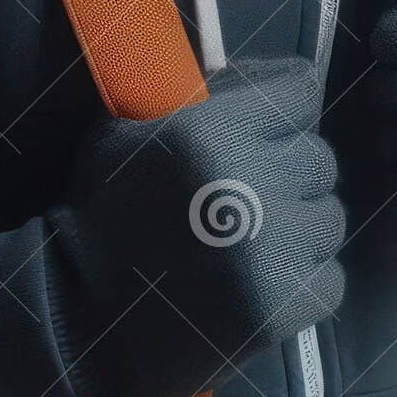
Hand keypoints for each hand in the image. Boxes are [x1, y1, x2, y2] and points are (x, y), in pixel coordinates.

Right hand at [50, 56, 345, 396]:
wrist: (68, 319)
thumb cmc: (101, 215)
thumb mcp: (132, 128)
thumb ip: (208, 95)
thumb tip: (275, 76)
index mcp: (214, 131)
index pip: (303, 92)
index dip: (282, 113)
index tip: (258, 136)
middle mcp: (251, 185)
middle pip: (319, 158)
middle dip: (287, 176)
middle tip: (244, 201)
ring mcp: (272, 250)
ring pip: (328, 219)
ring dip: (298, 231)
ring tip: (249, 247)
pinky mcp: (282, 308)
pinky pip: (329, 280)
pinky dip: (302, 285)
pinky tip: (258, 287)